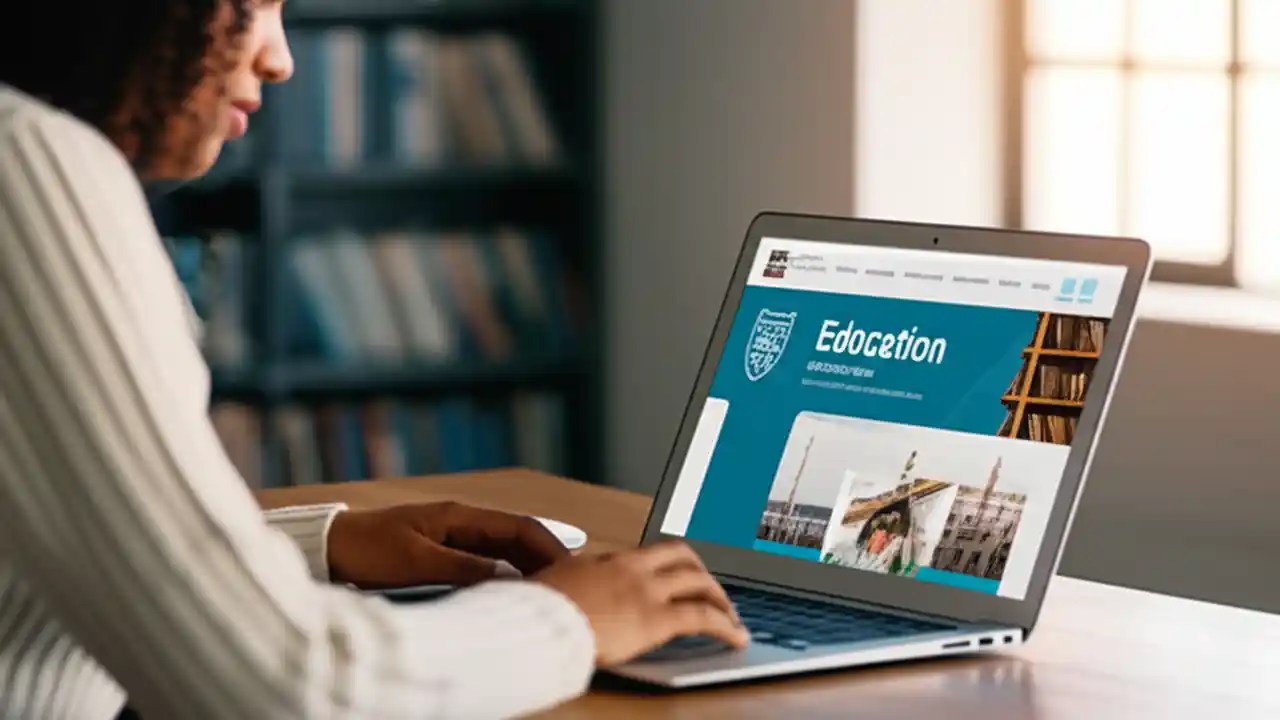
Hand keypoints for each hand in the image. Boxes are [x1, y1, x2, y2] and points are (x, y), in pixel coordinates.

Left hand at [327, 502, 568, 588]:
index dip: (548, 546)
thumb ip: (461, 567)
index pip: (519, 526)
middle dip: (545, 559)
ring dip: (527, 570)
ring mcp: (455, 539)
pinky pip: (486, 565)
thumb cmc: (368, 548)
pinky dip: (505, 578)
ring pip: (504, 553)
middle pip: (517, 539)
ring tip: (548, 593)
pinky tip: (513, 595)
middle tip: (568, 586)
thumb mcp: (415, 560)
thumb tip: (507, 575)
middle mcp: (463, 524)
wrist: (332, 548)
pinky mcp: (445, 556)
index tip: (570, 568)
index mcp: (460, 516)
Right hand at [534, 540, 748, 665]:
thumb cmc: (537, 610)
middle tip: (712, 590)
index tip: (674, 578)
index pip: (648, 556)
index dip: (667, 567)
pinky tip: (736, 638)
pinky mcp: (657, 619)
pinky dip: (726, 626)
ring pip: (700, 582)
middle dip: (702, 572)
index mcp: (606, 561)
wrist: (539, 623)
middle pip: (682, 556)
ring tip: (732, 616)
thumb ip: (570, 585)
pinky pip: (704, 618)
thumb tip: (564, 588)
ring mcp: (647, 591)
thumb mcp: (551, 586)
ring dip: (721, 598)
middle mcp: (632, 568)